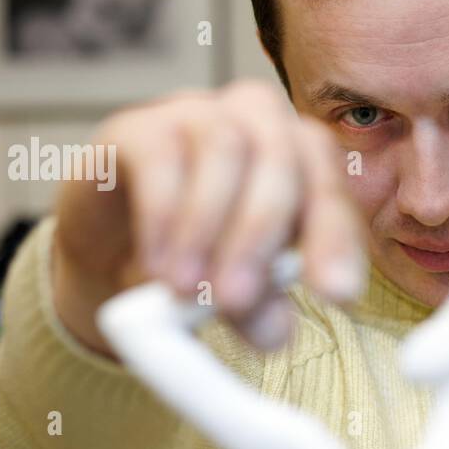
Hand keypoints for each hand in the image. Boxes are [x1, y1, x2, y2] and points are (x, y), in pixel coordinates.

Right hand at [51, 79, 365, 357]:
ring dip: (207, 225)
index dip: (336, 240)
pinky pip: (160, 156)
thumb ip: (259, 308)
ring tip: (185, 289)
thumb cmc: (195, 258)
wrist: (110, 241)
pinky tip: (156, 265)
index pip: (331, 190)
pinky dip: (162, 214)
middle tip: (235, 298)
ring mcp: (198, 115)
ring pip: (225, 147)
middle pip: (283, 159)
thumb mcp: (230, 292)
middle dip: (260, 235)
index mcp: (301, 163)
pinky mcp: (137, 128)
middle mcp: (259, 125)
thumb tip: (276, 332)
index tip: (337, 294)